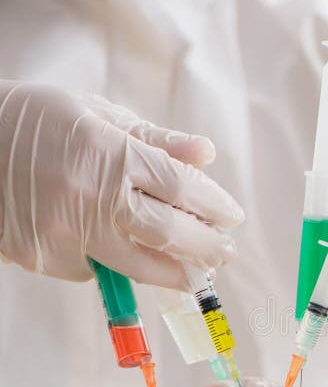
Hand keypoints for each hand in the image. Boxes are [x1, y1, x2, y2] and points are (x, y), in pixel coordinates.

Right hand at [0, 81, 243, 287]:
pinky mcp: (45, 258)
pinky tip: (125, 251)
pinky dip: (119, 263)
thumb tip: (206, 155)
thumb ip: (155, 140)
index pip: (179, 186)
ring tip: (195, 272)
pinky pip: (98, 269)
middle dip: (206, 247)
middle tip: (225, 252)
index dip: (212, 204)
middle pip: (168, 232)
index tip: (232, 216)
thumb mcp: (96, 114)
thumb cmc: (36, 121)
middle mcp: (88, 196)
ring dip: (175, 271)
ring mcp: (65, 233)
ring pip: (139, 265)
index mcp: (106, 151)